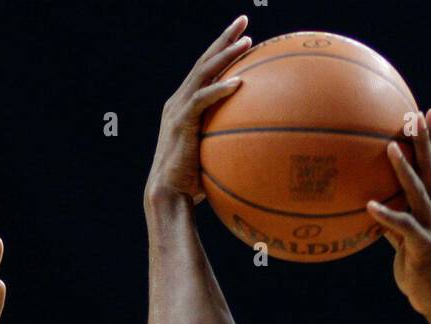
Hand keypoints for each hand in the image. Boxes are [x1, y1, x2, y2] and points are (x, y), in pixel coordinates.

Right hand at [145, 16, 251, 206]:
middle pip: (204, 61)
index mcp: (185, 105)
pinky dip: (219, 90)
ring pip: (203, 73)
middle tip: (244, 21)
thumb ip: (230, 143)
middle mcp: (179, 101)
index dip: (222, 49)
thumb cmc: (193, 184)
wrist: (169, 195)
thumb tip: (262, 147)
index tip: (243, 34)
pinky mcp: (180, 123)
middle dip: (224, 38)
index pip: (205, 69)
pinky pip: (201, 100)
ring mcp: (177, 110)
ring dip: (225, 55)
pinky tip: (239, 83)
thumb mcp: (214, 156)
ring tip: (247, 42)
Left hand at [366, 108, 430, 316]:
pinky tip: (369, 206)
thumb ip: (392, 223)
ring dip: (404, 169)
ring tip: (392, 147)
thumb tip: (371, 206)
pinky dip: (386, 215)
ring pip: (418, 192)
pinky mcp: (423, 246)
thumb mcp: (404, 242)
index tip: (425, 113)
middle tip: (416, 114)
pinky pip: (403, 227)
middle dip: (425, 141)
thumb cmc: (419, 271)